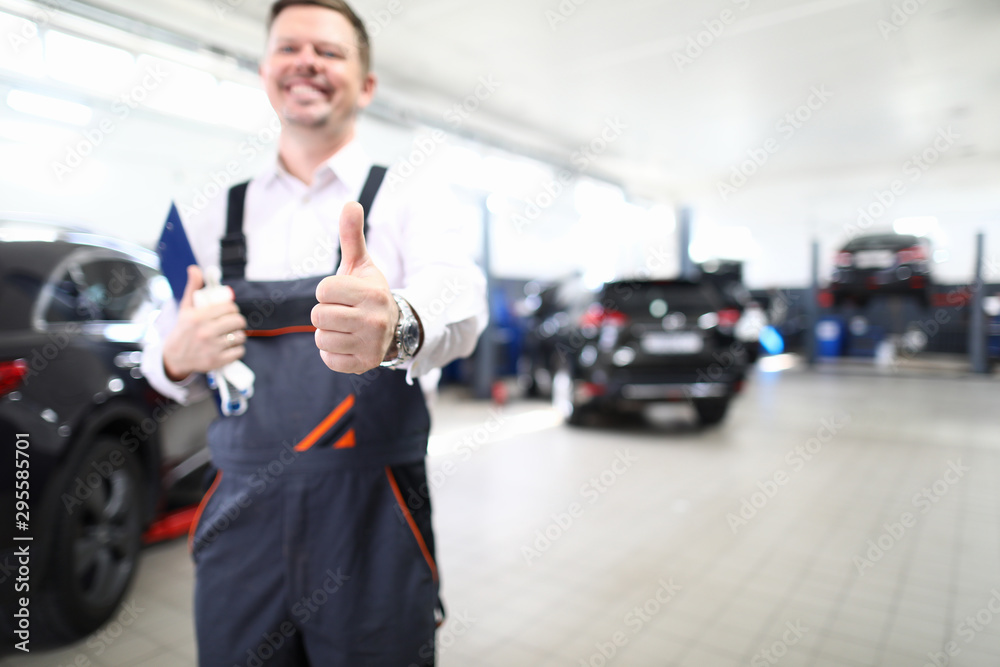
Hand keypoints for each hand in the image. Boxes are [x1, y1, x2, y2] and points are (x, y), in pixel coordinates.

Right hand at [162, 265, 247, 381]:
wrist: (174, 358)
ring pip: (240, 337)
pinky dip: (238, 349)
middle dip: (238, 321)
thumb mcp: (185, 308)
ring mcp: (211, 348)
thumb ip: (193, 288)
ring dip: (239, 335)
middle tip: (233, 323)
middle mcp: (205, 332)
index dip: (233, 309)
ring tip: (232, 334)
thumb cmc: (183, 330)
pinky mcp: (217, 361)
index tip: (230, 311)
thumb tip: (195, 268)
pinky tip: (231, 346)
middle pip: (237, 321)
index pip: (229, 307)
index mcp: (198, 317)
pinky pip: (239, 352)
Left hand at [312, 202, 396, 373]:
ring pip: (321, 338)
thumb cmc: (368, 293)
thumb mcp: (361, 265)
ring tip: (346, 328)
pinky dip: (332, 352)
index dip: (327, 291)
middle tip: (343, 312)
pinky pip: (328, 359)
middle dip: (325, 312)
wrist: (393, 328)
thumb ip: (352, 235)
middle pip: (319, 315)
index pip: (323, 291)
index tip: (342, 294)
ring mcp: (370, 344)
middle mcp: (374, 319)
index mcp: (372, 292)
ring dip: (328, 333)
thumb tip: (351, 202)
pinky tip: (347, 343)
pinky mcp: (364, 364)